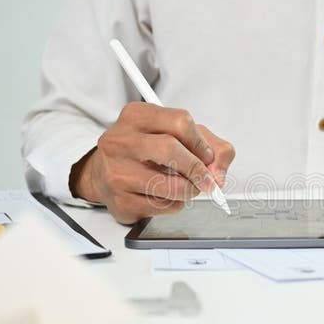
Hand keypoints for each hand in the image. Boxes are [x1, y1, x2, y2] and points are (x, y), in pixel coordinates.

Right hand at [70, 102, 235, 223]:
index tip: (207, 156)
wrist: (104, 172)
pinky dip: (174, 204)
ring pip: (169, 185)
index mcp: (136, 116)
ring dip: (188, 190)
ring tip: (186, 187)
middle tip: (206, 180)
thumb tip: (219, 173)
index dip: (200, 143)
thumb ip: (210, 146)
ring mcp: (117, 172)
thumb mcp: (178, 135)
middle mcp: (121, 141)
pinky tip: (167, 196)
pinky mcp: (120, 201)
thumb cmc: (145, 151)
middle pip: (171, 150)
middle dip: (197, 169)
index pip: (180, 122)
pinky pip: (161, 207)